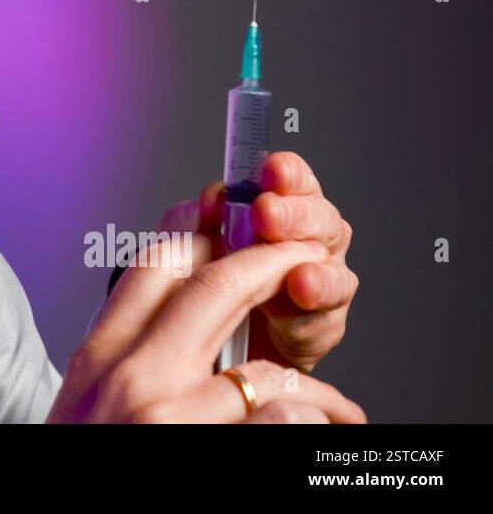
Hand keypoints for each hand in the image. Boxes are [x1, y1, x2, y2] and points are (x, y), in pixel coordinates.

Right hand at [47, 231, 366, 422]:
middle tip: (300, 256)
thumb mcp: (81, 401)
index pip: (150, 263)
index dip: (199, 227)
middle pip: (212, 284)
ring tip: (331, 405)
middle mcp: (131, 376)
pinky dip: (314, 423)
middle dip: (269, 261)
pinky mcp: (207, 450)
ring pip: (265, 364)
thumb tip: (170, 314)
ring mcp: (170, 414)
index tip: (227, 218)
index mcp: (97, 358)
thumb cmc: (81, 466)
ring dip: (313, 384)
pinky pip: (282, 419)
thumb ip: (120, 355)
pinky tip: (321, 433)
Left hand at [192, 152, 356, 372]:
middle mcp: (306, 239)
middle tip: (266, 214)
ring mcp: (321, 283)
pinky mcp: (319, 327)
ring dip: (312, 268)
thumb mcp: (187, 246)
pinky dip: (311, 309)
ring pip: (331, 268)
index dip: (286, 173)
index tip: (271, 169)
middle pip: (318, 219)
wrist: (209, 349)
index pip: (290, 181)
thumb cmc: (201, 287)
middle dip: (293, 215)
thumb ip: (196, 220)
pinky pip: (323, 318)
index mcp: (276, 209)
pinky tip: (301, 297)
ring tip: (297, 273)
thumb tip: (210, 199)